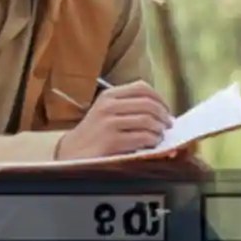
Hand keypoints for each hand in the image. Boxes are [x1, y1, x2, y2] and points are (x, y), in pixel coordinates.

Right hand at [55, 80, 172, 160]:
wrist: (72, 152)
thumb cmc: (94, 134)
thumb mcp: (106, 113)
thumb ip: (129, 108)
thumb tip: (163, 114)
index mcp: (108, 96)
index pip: (142, 88)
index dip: (159, 98)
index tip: (165, 110)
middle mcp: (108, 106)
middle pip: (148, 103)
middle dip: (163, 115)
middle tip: (168, 125)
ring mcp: (109, 123)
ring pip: (147, 120)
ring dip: (159, 129)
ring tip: (160, 136)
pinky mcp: (111, 141)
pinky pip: (142, 137)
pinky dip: (153, 141)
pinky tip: (152, 145)